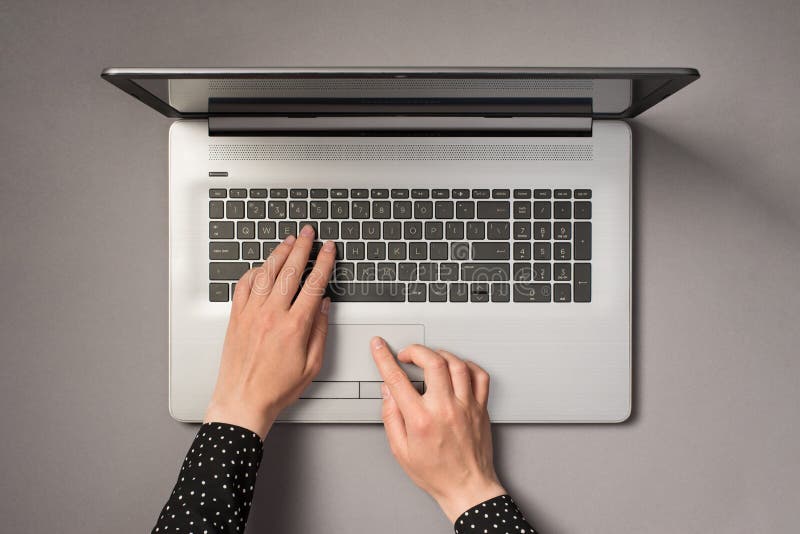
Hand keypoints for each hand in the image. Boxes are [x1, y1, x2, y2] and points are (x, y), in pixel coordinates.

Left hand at [204, 225, 334, 437]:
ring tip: (289, 240)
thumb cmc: (276, 389)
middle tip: (309, 233)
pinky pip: (243, 285)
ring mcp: (251, 313)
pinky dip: (254, 271)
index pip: (314, 284)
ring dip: (280, 253)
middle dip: (303, 248)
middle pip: (291, 271)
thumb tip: (323, 306)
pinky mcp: (236, 317)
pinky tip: (262, 265)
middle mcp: (271, 315)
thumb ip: (320, 331)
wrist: (242, 401)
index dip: (324, 262)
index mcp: (294, 326)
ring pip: (267, 273)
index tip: (329, 249)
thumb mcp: (312, 365)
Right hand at [371, 339, 505, 522]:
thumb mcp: (401, 451)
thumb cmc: (437, 474)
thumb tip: (388, 391)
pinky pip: (479, 376)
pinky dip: (467, 365)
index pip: (398, 379)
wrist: (468, 488)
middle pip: (433, 361)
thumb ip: (391, 417)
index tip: (379, 346)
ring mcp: (466, 406)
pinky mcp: (481, 408)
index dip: (384, 357)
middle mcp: (446, 409)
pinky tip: (456, 369)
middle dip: (416, 350)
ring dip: (440, 355)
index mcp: (422, 420)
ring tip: (430, 359)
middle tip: (407, 354)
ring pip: (457, 364)